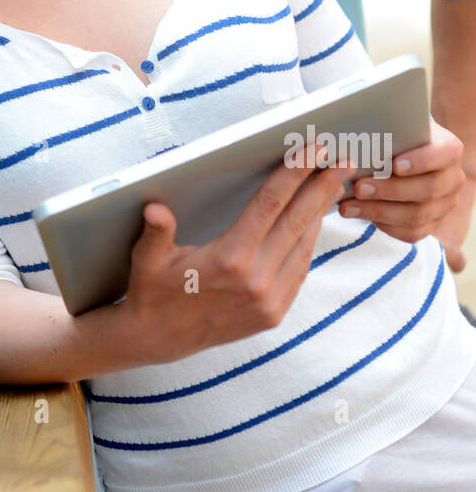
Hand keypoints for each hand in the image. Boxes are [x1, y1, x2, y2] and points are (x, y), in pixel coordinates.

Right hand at [118, 143, 351, 366]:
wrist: (158, 340)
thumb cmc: (151, 291)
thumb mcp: (147, 260)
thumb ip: (155, 232)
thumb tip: (154, 208)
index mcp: (229, 259)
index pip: (270, 204)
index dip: (294, 174)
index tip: (313, 151)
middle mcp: (256, 280)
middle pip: (298, 222)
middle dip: (322, 188)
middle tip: (343, 162)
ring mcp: (269, 301)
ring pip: (304, 247)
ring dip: (320, 214)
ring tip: (333, 187)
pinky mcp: (274, 314)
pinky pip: (299, 271)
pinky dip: (309, 243)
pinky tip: (313, 224)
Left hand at [336, 118, 466, 265]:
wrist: (405, 156)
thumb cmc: (397, 139)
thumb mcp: (396, 129)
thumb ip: (386, 131)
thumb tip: (355, 133)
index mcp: (448, 150)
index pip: (444, 154)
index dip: (421, 161)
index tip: (394, 164)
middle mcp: (452, 179)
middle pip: (428, 190)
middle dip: (390, 190)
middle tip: (359, 187)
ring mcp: (444, 205)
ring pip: (417, 216)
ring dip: (379, 211)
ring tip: (349, 206)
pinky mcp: (431, 224)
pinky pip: (410, 232)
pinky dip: (384, 225)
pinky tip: (360, 214)